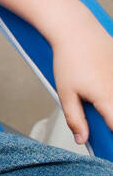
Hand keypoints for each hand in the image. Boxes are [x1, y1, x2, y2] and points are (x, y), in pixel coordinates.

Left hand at [51, 10, 112, 144]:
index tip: (107, 145)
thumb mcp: (66, 93)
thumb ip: (75, 119)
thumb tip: (82, 139)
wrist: (77, 30)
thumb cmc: (69, 59)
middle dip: (111, 118)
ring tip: (103, 108)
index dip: (112, 137)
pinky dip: (111, 91)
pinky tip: (104, 92)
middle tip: (103, 122)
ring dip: (110, 106)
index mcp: (107, 98)